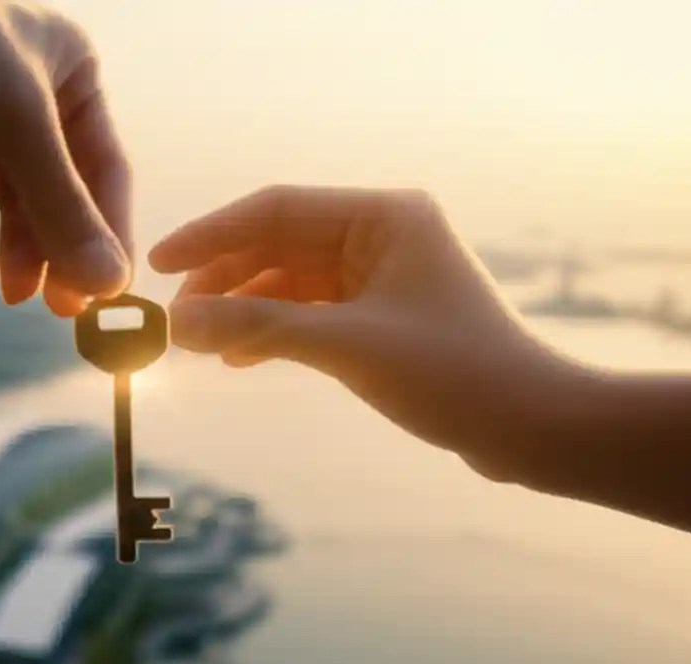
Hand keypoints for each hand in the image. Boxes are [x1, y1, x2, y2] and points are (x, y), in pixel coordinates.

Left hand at [0, 0, 130, 315]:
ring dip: (18, 252)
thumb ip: (61, 204)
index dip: (109, 234)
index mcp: (72, 75)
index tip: (109, 294)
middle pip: (59, 193)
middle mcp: (31, 100)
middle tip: (62, 309)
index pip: (105, 170)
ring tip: (17, 296)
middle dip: (59, 251)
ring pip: (9, 202)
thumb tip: (108, 282)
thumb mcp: (15, 122)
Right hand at [149, 186, 590, 470]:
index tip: (157, 264)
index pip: (276, 209)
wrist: (533, 427)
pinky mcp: (385, 315)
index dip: (211, 236)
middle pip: (280, 244)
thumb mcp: (347, 346)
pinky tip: (238, 359)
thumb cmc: (455, 373)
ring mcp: (384, 275)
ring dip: (245, 310)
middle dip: (225, 280)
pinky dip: (275, 333)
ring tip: (197, 344)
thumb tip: (177, 324)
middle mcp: (384, 233)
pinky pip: (312, 312)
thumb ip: (258, 328)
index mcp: (384, 215)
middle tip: (173, 320)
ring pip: (292, 282)